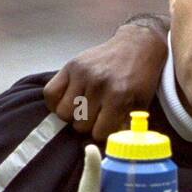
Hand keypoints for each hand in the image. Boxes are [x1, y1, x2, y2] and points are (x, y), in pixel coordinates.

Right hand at [44, 19, 169, 141]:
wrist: (137, 46)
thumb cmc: (140, 79)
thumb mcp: (140, 104)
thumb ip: (126, 125)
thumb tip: (112, 145)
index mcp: (118, 97)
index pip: (99, 133)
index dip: (102, 133)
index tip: (106, 127)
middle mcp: (98, 86)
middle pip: (80, 125)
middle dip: (88, 125)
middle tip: (95, 117)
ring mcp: (82, 75)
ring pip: (63, 113)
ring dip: (72, 116)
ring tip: (82, 110)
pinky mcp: (70, 66)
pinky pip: (50, 93)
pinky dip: (55, 102)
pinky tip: (66, 102)